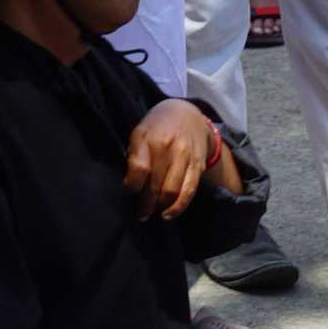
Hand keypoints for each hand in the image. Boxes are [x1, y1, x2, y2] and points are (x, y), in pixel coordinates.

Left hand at [123, 99, 215, 220]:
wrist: (188, 114)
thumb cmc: (158, 126)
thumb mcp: (140, 132)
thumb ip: (134, 155)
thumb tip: (130, 185)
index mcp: (148, 138)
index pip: (139, 168)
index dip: (132, 185)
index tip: (129, 191)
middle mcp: (168, 147)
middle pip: (155, 184)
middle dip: (145, 204)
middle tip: (140, 214)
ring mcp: (185, 156)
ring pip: (172, 191)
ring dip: (160, 207)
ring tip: (152, 213)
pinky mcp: (198, 165)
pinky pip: (189, 191)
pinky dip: (178, 207)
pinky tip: (168, 214)